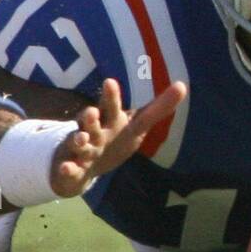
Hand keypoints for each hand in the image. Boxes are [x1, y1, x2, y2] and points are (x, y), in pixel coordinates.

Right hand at [50, 78, 186, 196]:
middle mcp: (93, 130)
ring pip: (79, 143)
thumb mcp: (135, 125)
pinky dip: (67, 169)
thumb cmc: (113, 138)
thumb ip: (156, 109)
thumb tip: (182, 85)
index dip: (111, 96)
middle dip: (90, 117)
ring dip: (80, 140)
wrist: (81, 164)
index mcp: (109, 119)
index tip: (110, 82)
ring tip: (82, 139)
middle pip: (91, 121)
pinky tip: (67, 169)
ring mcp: (80, 148)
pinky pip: (69, 168)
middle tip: (92, 111)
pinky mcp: (71, 166)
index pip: (111, 106)